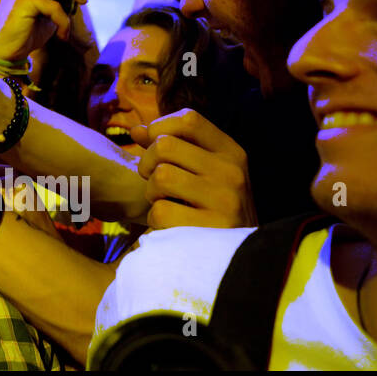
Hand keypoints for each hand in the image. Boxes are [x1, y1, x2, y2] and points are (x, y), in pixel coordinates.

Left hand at [131, 110, 256, 228]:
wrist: (239, 256)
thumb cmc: (209, 205)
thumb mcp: (202, 170)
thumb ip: (173, 145)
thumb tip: (137, 130)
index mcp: (232, 153)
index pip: (189, 119)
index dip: (160, 128)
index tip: (154, 148)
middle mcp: (233, 172)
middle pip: (165, 145)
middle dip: (148, 163)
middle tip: (154, 182)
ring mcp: (226, 201)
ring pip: (161, 176)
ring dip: (151, 192)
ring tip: (164, 202)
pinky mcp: (212, 229)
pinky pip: (161, 211)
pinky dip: (155, 220)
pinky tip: (170, 225)